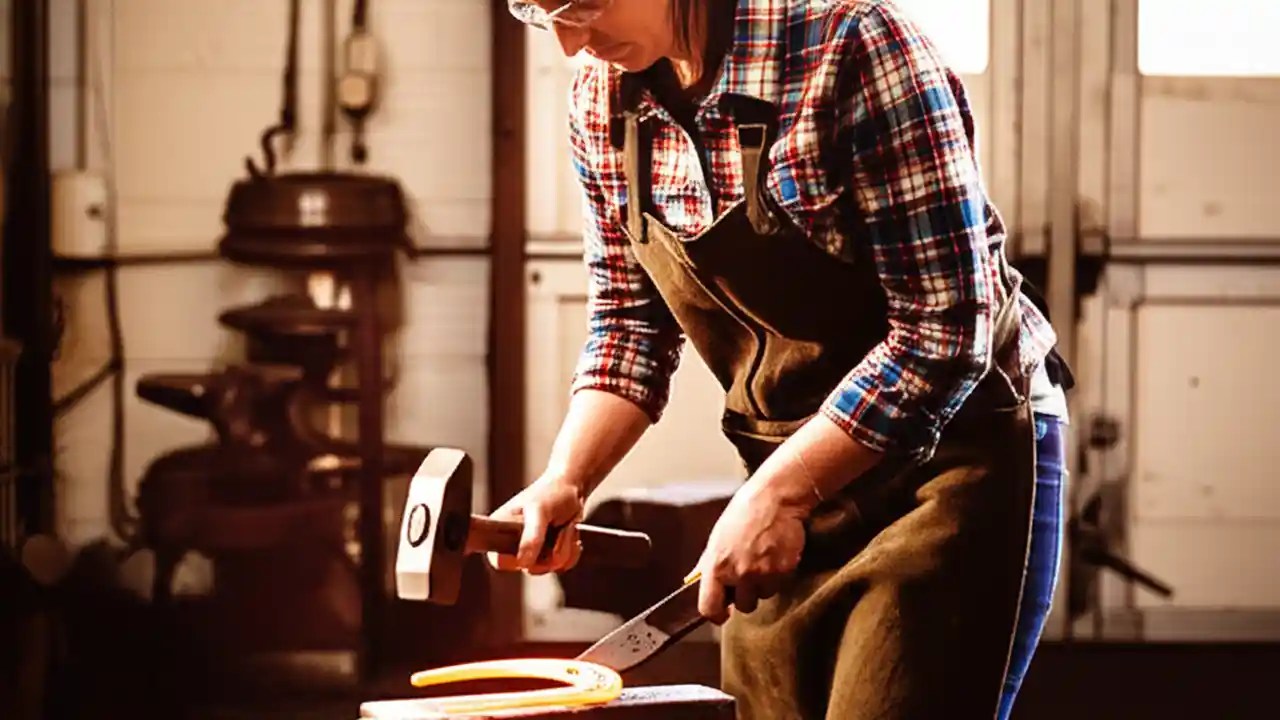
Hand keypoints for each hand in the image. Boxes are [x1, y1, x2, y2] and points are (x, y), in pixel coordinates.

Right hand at [486, 473, 586, 574]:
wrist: (572, 490)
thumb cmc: (551, 493)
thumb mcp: (540, 510)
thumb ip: (531, 536)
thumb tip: (523, 562)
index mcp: (501, 530)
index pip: (498, 560)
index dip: (515, 560)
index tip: (534, 544)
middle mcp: (515, 544)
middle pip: (528, 568)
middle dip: (548, 551)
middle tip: (556, 529)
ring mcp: (533, 552)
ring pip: (548, 568)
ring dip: (563, 548)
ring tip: (565, 528)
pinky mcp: (549, 555)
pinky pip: (561, 567)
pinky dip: (571, 552)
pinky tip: (570, 534)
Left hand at [692, 473, 810, 623]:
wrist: (775, 498)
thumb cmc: (743, 514)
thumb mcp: (717, 537)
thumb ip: (706, 563)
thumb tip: (691, 580)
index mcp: (716, 566)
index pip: (709, 607)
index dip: (716, 614)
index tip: (722, 613)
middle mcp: (738, 573)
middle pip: (742, 606)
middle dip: (745, 596)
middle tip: (747, 575)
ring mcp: (762, 573)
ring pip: (763, 596)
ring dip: (763, 585)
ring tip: (762, 561)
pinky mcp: (783, 571)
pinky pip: (779, 585)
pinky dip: (778, 575)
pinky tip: (774, 555)